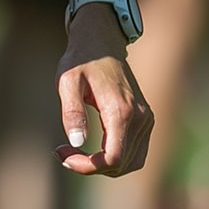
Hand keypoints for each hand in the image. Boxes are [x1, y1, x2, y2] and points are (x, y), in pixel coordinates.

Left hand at [54, 54, 152, 176]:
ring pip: (130, 163)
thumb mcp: (67, 81)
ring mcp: (146, 120)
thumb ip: (72, 111)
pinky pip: (135, 153)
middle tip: (63, 152)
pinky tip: (93, 150)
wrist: (102, 41)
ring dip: (102, 166)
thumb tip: (76, 142)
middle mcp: (140, 119)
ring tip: (75, 152)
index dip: (87, 167)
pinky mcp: (146, 120)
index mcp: (121, 111)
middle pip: (120, 165)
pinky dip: (114, 159)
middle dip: (90, 166)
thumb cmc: (81, 60)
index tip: (62, 154)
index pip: (112, 159)